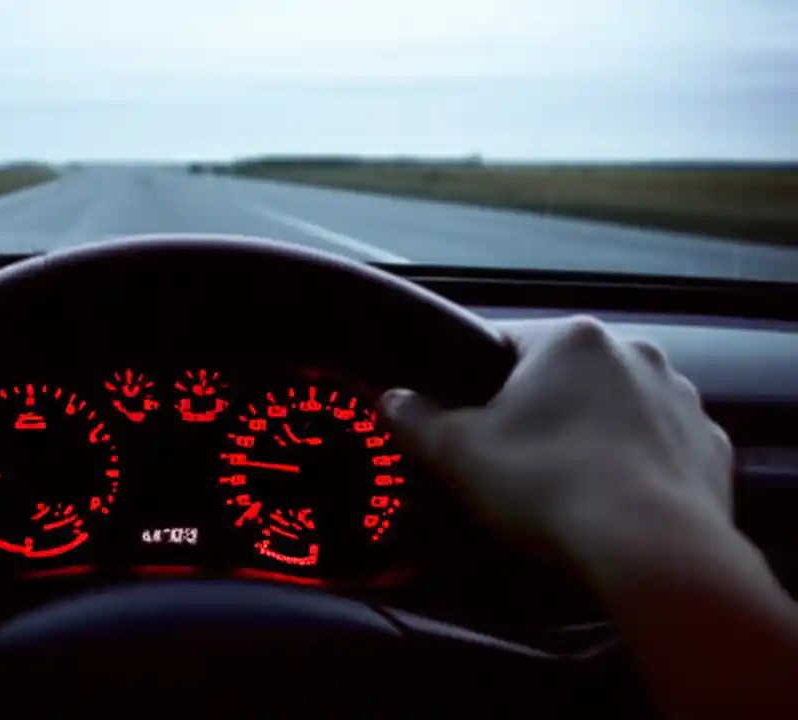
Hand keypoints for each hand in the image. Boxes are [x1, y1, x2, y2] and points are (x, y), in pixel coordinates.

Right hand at [379, 316, 732, 563]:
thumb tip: (388, 400)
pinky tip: (613, 504)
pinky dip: (635, 468)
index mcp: (571, 339)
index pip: (505, 342)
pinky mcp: (710, 447)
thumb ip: (415, 419)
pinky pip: (658, 448)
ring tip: (564, 488)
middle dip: (537, 410)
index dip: (476, 384)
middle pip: (563, 375)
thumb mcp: (457, 453)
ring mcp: (681, 399)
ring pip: (615, 409)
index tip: (467, 425)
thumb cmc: (547, 486)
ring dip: (589, 434)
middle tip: (512, 461)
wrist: (651, 550)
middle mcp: (634, 353)